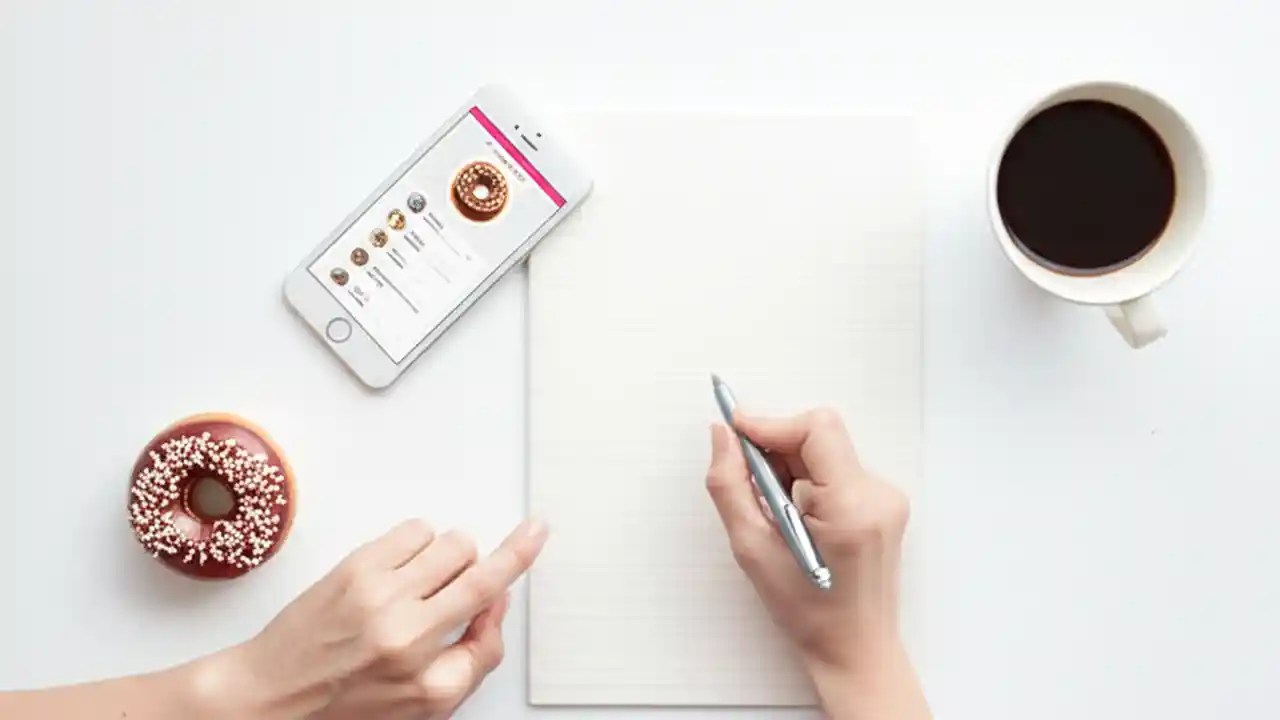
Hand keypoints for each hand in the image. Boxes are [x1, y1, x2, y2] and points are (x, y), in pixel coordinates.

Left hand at [211, 518, 547, 719]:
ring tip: (423, 583)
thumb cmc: (347, 704)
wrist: (273, 697)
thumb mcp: (425, 704)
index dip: (518, 557)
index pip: (489, 602)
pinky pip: (414, 529)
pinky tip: (400, 571)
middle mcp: (406, 630)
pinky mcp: (352, 569)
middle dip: (488, 558)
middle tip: (473, 572)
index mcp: (428, 673)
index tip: (536, 531)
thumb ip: (474, 656)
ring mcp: (377, 594)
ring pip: (447, 541)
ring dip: (449, 557)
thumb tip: (495, 600)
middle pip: (473, 562)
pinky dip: (419, 543)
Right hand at [706, 409, 928, 719]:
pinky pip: (836, 470)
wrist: (855, 650)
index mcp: (853, 507)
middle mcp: (878, 495)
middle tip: (747, 482)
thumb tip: (722, 437)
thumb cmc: (808, 614)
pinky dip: (806, 481)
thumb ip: (730, 487)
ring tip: (773, 512)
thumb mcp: (753, 551)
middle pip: (819, 437)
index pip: (815, 430)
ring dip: (789, 467)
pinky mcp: (882, 504)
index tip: (734, 431)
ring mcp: (886, 499)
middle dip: (775, 448)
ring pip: (825, 452)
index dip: (769, 425)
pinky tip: (794, 518)